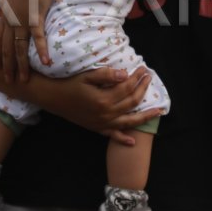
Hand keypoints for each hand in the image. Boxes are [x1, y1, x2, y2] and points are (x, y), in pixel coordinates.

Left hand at [0, 0, 57, 82]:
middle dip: (6, 66)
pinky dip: (42, 51)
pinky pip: (38, 39)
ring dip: (21, 66)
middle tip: (7, 81)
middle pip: (6, 48)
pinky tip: (46, 63)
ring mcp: (22, 21)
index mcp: (4, 14)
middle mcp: (10, 21)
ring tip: (22, 80)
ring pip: (19, 48)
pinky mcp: (36, 19)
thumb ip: (3, 3)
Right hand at [40, 66, 159, 145]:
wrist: (54, 98)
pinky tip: (133, 141)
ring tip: (157, 111)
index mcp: (104, 99)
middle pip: (131, 102)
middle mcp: (106, 114)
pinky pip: (113, 135)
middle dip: (143, 90)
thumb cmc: (70, 84)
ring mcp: (102, 123)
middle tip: (149, 79)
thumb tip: (125, 74)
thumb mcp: (87, 76)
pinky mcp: (97, 128)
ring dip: (144, 116)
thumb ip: (107, 75)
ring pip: (128, 121)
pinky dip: (123, 138)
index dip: (137, 78)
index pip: (127, 87)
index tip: (143, 69)